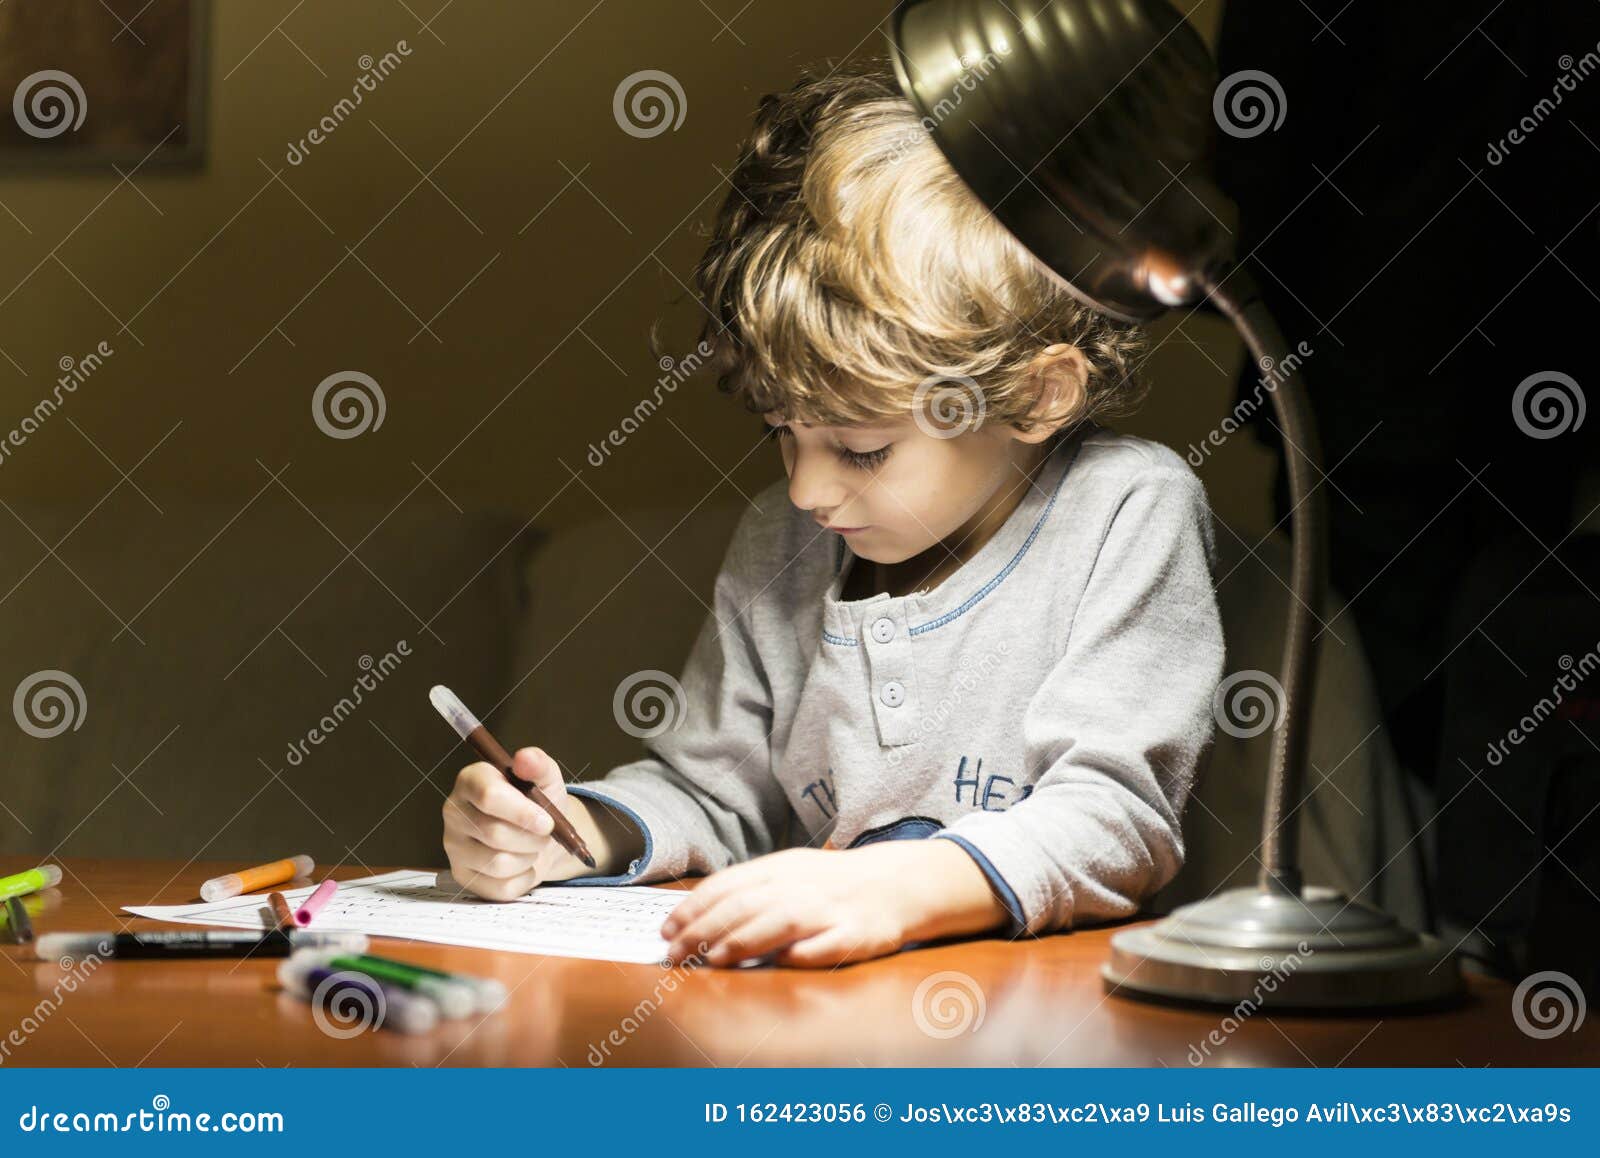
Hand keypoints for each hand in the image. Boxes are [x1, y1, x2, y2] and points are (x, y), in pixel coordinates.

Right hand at [442, 747, 578, 899]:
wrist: (539, 835)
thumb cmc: (538, 803)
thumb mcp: (545, 778)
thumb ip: (538, 764)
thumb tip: (525, 758)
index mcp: (471, 781)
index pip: (488, 796)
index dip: (522, 812)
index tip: (547, 821)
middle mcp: (454, 812)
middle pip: (495, 833)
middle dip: (532, 838)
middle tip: (546, 834)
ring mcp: (454, 846)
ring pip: (497, 863)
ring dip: (528, 858)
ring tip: (533, 847)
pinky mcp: (463, 876)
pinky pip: (499, 888)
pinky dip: (523, 879)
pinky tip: (524, 865)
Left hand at [660, 841, 1012, 967]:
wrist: (897, 883)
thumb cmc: (831, 884)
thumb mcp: (788, 873)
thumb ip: (747, 889)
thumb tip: (693, 914)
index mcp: (781, 869)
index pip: (729, 885)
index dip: (695, 907)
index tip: (667, 930)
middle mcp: (801, 886)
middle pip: (747, 905)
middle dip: (707, 930)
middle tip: (677, 954)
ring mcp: (830, 910)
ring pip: (782, 921)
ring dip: (746, 940)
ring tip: (716, 959)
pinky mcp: (857, 934)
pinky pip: (829, 944)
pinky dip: (806, 953)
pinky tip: (784, 962)